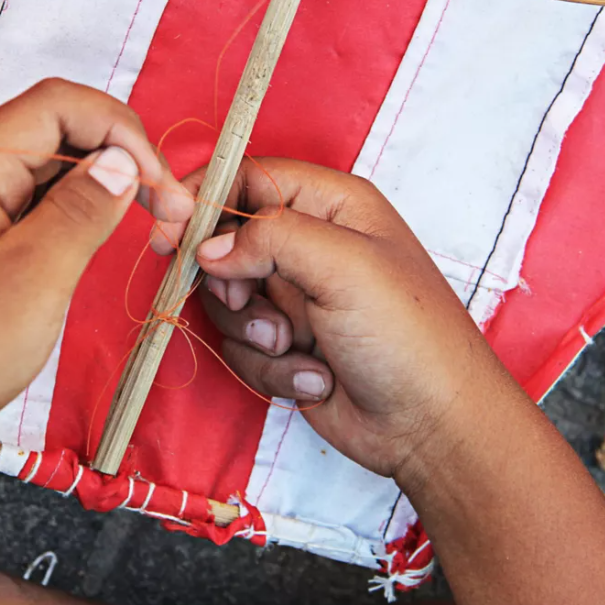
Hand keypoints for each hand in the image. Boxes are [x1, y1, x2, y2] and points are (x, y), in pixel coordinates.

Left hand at [0, 78, 194, 454]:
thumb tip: (122, 161)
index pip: (59, 104)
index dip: (122, 129)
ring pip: (48, 171)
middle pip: (56, 131)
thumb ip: (83, 209)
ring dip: (103, 188)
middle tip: (169, 210)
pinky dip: (76, 215)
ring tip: (149, 226)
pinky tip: (100, 240)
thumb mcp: (35, 276)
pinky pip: (33, 207)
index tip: (161, 184)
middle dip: (121, 157)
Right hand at [152, 158, 515, 482]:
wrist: (431, 426)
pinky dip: (272, 368)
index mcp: (333, 206)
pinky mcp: (287, 346)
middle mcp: (312, 246)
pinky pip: (243, 347)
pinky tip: (316, 378)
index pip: (248, 178)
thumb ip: (271, 238)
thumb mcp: (344, 266)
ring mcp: (298, 298)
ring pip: (228, 302)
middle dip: (230, 283)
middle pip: (226, 243)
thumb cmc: (408, 336)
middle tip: (252, 304)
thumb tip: (210, 247)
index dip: (204, 202)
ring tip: (296, 347)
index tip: (172, 236)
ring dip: (255, 333)